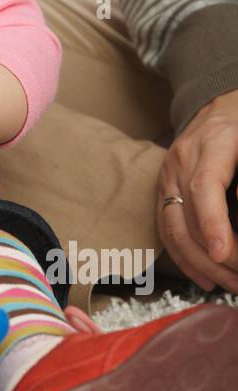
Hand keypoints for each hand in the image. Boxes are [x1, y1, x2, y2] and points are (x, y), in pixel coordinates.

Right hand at [157, 88, 237, 293]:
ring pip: (172, 230)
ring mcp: (167, 177)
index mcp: (211, 144)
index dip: (212, 223)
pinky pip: (165, 231)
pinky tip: (204, 277)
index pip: (204, 188)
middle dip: (213, 257)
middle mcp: (181, 161)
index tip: (225, 252)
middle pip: (186, 217)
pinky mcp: (162, 191)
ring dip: (199, 264)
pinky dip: (184, 259)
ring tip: (229, 285)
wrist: (219, 105)